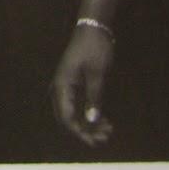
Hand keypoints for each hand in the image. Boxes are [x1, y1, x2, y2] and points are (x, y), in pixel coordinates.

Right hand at [51, 25, 113, 146]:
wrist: (93, 28)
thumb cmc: (94, 48)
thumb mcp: (97, 74)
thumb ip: (94, 98)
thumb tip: (92, 120)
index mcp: (62, 85)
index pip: (66, 117)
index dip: (80, 132)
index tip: (95, 141)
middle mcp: (60, 88)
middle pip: (67, 118)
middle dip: (85, 131)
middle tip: (105, 137)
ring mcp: (66, 86)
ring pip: (73, 113)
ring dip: (89, 124)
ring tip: (108, 129)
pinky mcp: (74, 85)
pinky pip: (78, 105)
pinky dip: (89, 114)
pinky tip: (104, 120)